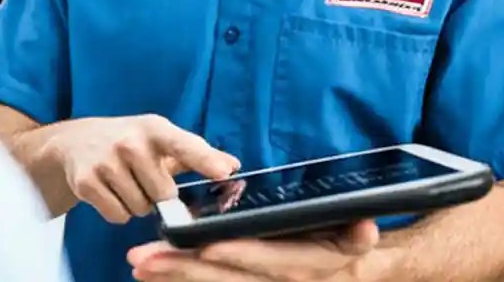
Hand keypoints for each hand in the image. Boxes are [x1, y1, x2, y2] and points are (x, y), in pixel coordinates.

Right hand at [47, 114, 238, 224]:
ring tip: (125, 182)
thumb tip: (232, 165)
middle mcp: (130, 142)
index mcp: (155, 129)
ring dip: (136, 203)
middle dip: (157, 193)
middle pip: (164, 194)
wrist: (75, 141)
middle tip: (143, 178)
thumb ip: (197, 153)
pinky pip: (118, 216)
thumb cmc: (129, 141)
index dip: (206, 161)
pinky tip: (110, 191)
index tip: (224, 173)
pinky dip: (117, 211)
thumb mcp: (161, 139)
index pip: (184, 145)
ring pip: (140, 208)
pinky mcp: (86, 182)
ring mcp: (106, 161)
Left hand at [128, 220, 379, 281]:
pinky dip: (186, 281)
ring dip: (175, 276)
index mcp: (306, 267)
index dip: (239, 253)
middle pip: (228, 278)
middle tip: (144, 258)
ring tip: (139, 264)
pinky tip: (156, 273)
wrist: (356, 274)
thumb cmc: (348, 244)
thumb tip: (364, 227)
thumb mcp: (358, 238)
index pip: (267, 261)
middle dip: (185, 268)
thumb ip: (356, 234)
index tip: (206, 244)